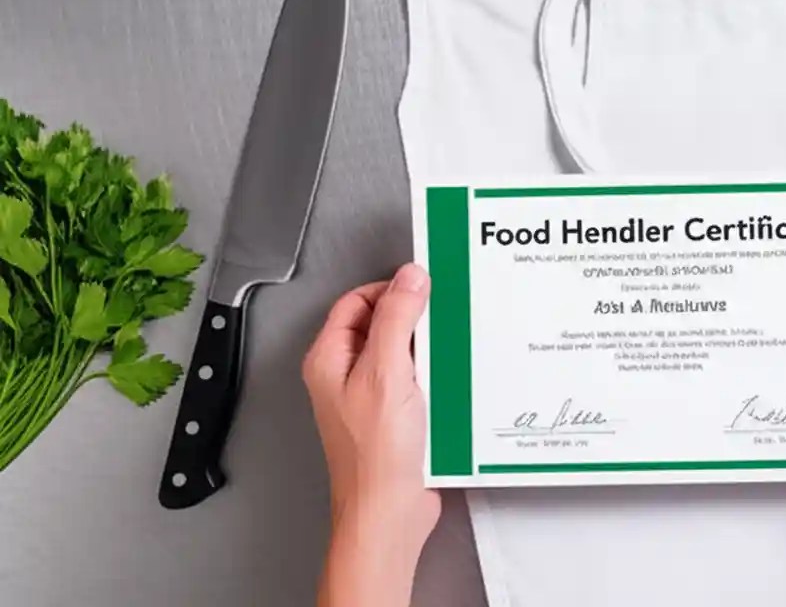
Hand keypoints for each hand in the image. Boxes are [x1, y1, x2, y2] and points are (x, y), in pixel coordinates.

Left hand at [304, 263, 436, 606]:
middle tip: (442, 315)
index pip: (357, 302)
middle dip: (414, 318)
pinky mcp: (395, 416)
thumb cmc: (375, 456)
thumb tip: (409, 277)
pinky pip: (417, 380)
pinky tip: (452, 377)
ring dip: (429, 348)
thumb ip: (396, 319)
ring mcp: (370, 396)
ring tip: (449, 347)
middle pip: (381, 325)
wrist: (389, 512)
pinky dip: (436, 374)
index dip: (389, 289)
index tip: (423, 286)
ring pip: (403, 352)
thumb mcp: (386, 373)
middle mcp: (346, 375)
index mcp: (330, 359)